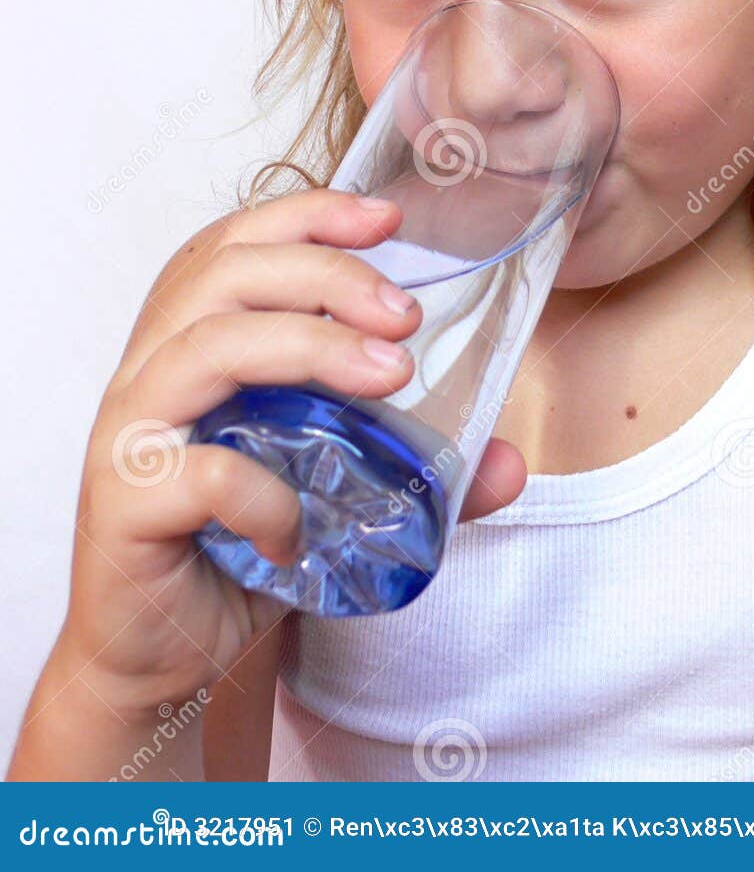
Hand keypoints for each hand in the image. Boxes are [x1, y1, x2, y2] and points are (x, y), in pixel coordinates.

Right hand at [56, 187, 526, 718]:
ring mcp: (129, 435)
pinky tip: (301, 530)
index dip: (308, 215)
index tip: (389, 218)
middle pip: (225, 276)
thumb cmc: (242, 549)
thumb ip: (414, 468)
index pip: (235, 243)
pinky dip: (265, 493)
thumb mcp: (335, 490)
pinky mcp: (123, 506)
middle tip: (408, 317)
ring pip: (206, 348)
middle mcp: (151, 372)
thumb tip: (508, 462)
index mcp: (190, 341)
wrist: (168, 661)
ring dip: (310, 347)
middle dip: (328, 277)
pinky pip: (200, 474)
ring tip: (391, 378)